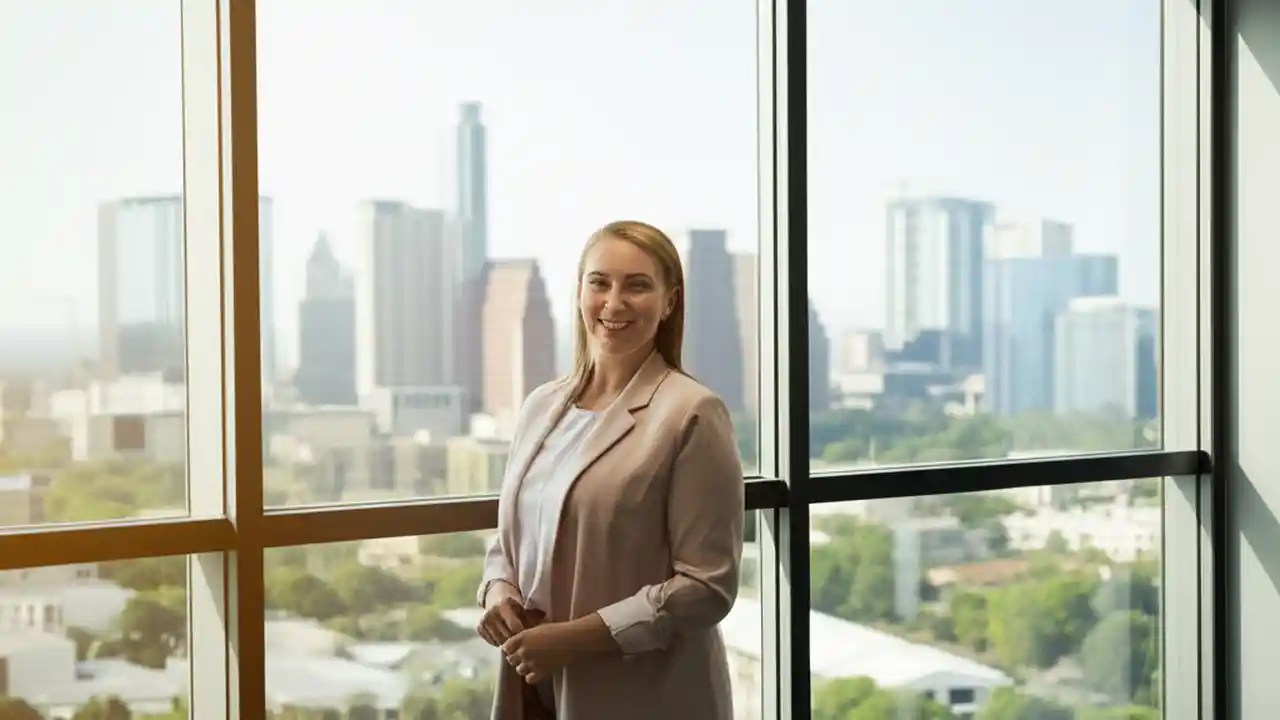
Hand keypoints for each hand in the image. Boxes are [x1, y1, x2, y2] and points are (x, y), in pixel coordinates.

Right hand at [476, 582, 532, 646]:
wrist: (496, 598)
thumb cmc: (515, 606)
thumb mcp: (524, 608)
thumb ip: (533, 616)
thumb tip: (545, 622)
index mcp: (503, 605)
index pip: (515, 627)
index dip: (523, 634)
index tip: (528, 637)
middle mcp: (491, 612)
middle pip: (507, 636)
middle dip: (516, 641)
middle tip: (523, 643)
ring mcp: (484, 620)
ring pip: (499, 641)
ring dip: (508, 644)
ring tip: (515, 642)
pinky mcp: (479, 627)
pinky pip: (492, 642)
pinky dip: (499, 642)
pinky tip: (505, 638)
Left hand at [502, 614, 616, 684]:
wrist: (572, 640)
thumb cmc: (558, 629)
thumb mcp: (538, 628)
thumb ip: (526, 636)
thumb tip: (520, 641)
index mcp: (522, 637)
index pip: (506, 647)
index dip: (511, 649)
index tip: (516, 649)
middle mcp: (523, 651)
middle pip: (511, 659)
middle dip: (516, 658)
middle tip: (526, 656)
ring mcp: (531, 663)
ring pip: (519, 670)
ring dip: (524, 667)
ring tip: (533, 663)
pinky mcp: (540, 672)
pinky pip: (529, 679)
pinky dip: (532, 676)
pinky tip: (538, 671)